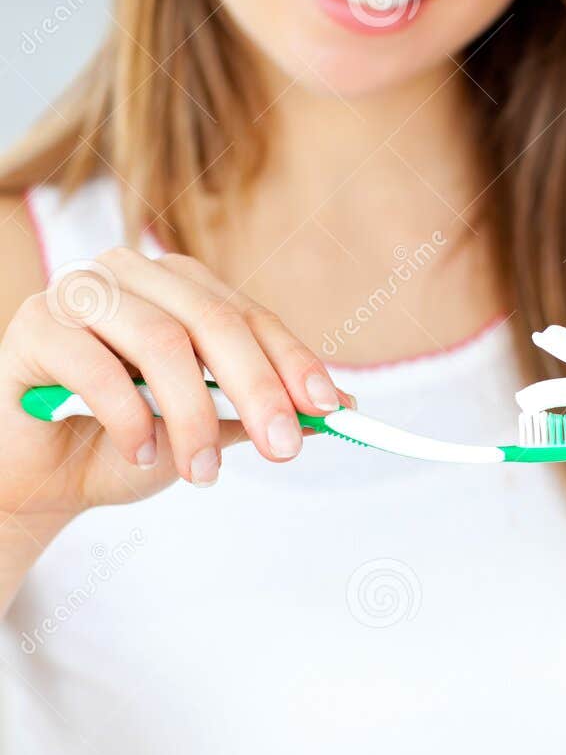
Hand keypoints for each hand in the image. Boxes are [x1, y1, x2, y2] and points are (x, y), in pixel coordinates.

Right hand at [0, 247, 354, 523]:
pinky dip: (130, 418)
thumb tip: (341, 404)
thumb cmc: (116, 445)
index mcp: (176, 287)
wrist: (36, 479)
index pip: (247, 314)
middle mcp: (131, 275)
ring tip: (203, 470)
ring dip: (193, 415)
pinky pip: (96, 366)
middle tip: (284, 448)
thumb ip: (258, 411)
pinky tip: (141, 453)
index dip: (291, 359)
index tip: (329, 406)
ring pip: (160, 342)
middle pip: (212, 321)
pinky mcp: (35, 325)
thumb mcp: (202, 431)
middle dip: (258, 388)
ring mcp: (79, 292)